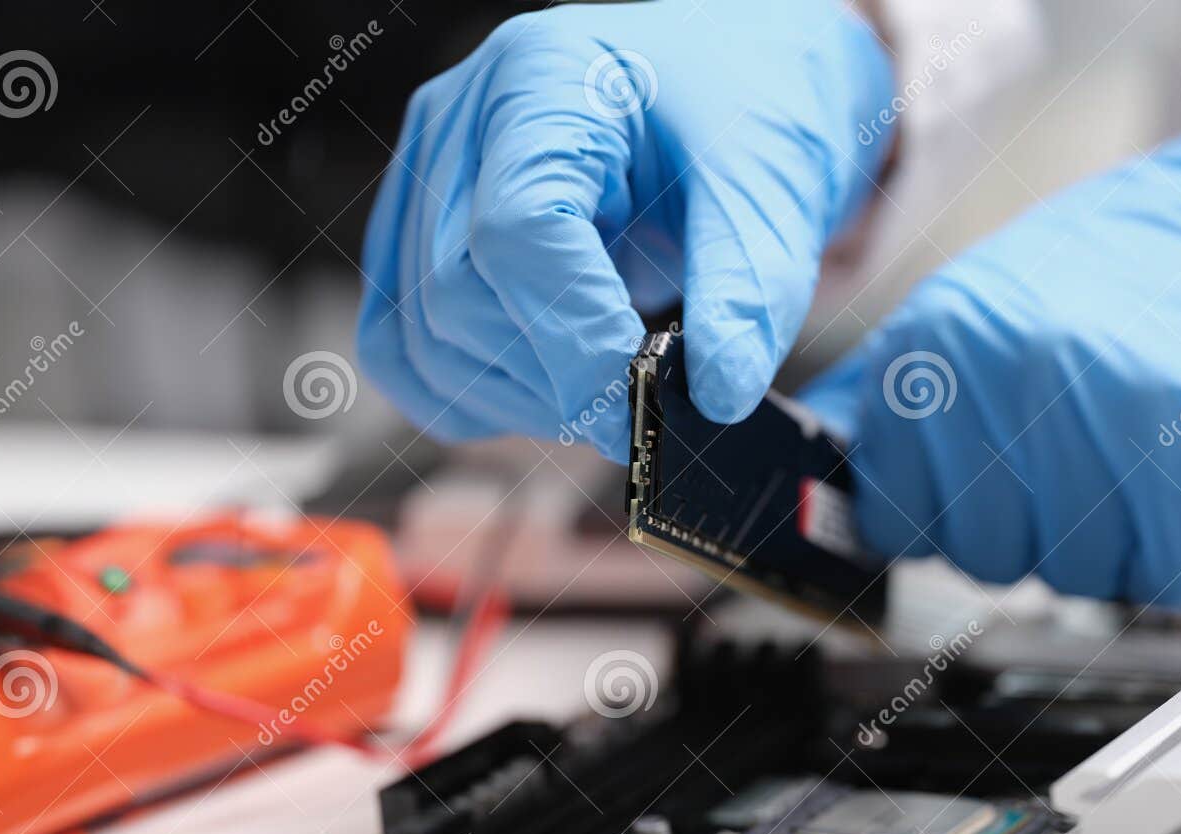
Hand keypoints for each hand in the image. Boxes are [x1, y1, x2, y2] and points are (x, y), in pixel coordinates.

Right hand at [357, 0, 893, 456]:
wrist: (729, 76)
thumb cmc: (744, 103)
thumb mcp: (771, 185)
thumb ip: (747, 292)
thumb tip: (716, 399)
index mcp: (542, 80)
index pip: (516, 233)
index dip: (576, 339)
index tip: (642, 402)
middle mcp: (461, 122)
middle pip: (456, 294)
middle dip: (551, 381)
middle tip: (638, 410)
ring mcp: (430, 179)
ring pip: (422, 337)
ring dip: (517, 400)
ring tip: (606, 397)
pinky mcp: (426, 238)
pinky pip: (409, 348)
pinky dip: (479, 395)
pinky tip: (553, 393)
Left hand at [802, 51, 1180, 607]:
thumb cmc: (1121, 265)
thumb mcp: (972, 302)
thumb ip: (886, 391)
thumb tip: (819, 472)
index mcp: (939, 345)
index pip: (894, 517)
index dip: (943, 516)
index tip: (983, 484)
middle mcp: (1013, 379)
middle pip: (982, 555)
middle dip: (1029, 531)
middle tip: (1078, 461)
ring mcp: (1108, 417)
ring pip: (1070, 576)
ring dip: (1107, 542)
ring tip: (1135, 455)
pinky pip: (1161, 579)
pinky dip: (1177, 551)